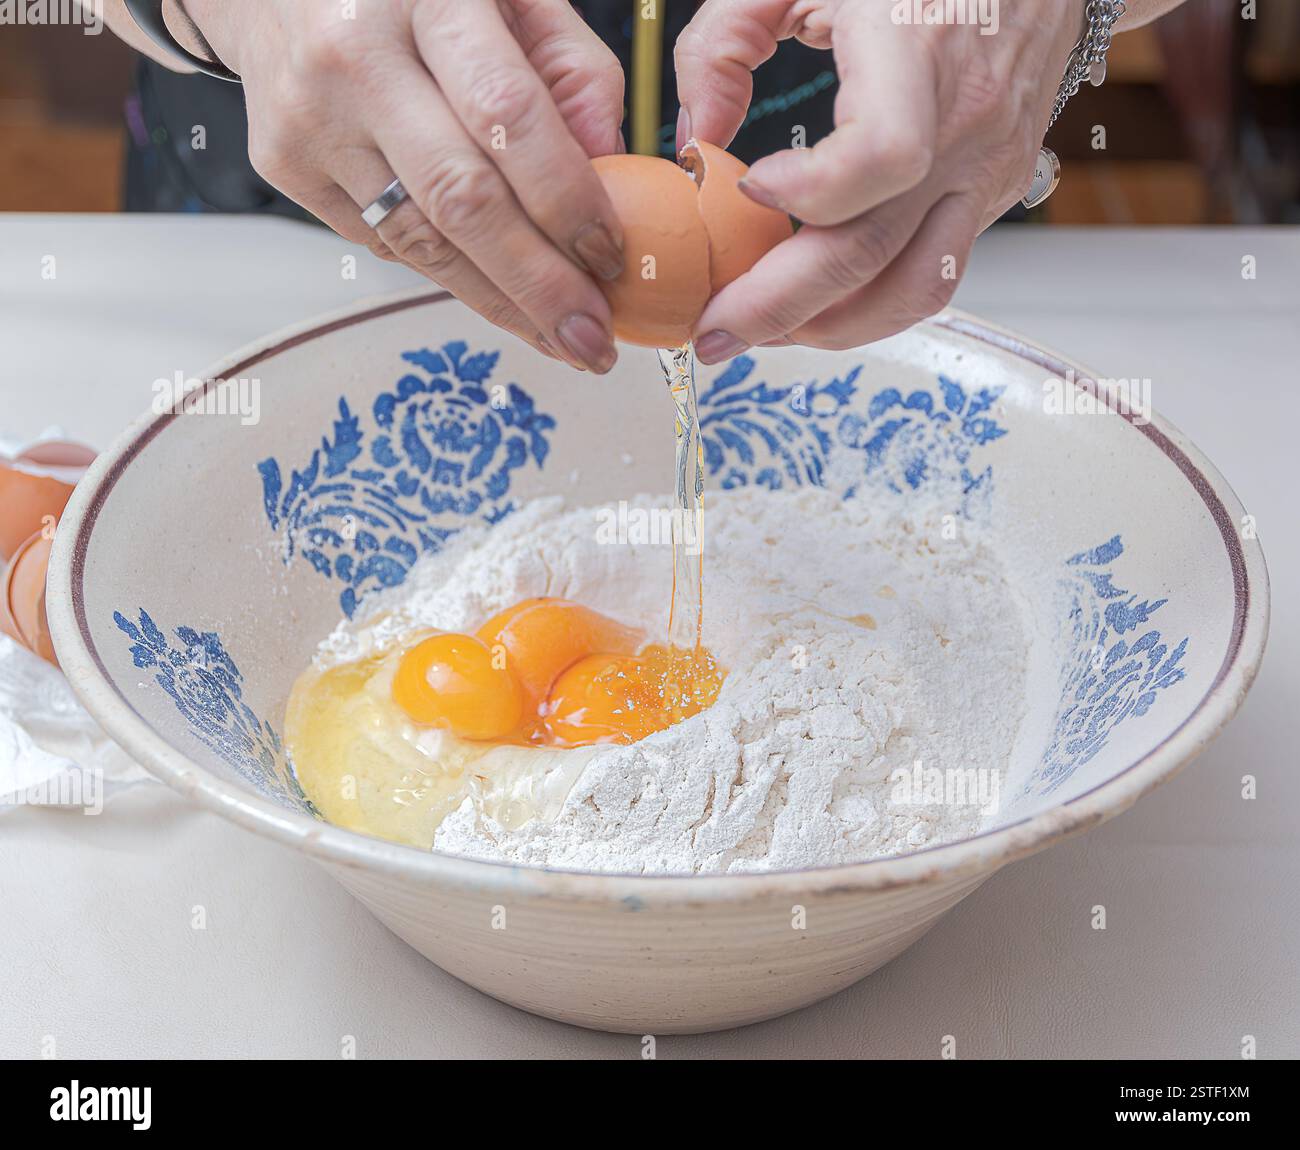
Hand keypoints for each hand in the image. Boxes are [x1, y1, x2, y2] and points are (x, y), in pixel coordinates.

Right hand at [183, 0, 625, 371]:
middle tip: (592, 340)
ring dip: (501, 304)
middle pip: (460, 199)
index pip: (506, 114)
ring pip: (421, 240)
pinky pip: (388, 244)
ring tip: (559, 337)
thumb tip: (615, 179)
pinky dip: (453, 276)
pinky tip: (500, 296)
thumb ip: (573, 75)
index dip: (565, 198)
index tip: (611, 258)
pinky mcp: (287, 166)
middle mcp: (357, 56)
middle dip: (538, 284)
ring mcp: (312, 118)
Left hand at [675, 0, 1086, 362]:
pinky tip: (817, 303)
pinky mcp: (995, 194)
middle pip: (872, 252)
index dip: (809, 193)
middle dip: (777, 308)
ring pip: (914, 288)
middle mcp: (966, 123)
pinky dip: (870, 304)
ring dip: (830, 326)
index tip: (749, 187)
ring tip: (763, 333)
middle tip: (711, 333)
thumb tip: (695, 144)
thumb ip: (722, 44)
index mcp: (919, 49)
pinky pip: (932, 273)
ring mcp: (988, 169)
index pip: (883, 155)